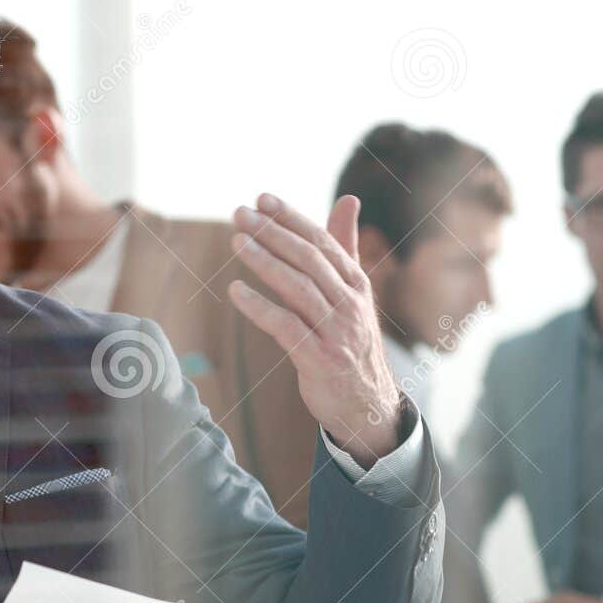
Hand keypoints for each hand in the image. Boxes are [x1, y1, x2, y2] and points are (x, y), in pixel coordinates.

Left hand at [227, 193, 400, 465]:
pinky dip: (260, 307)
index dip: (291, 218)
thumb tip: (348, 199)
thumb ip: (344, 247)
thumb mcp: (352, 293)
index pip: (321, 241)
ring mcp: (336, 331)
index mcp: (356, 283)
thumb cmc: (350, 342)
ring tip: (236, 242)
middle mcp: (349, 303)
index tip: (261, 199)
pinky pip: (286, 327)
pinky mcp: (320, 359)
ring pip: (298, 288)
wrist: (367, 403)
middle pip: (308, 259)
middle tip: (239, 214)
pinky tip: (235, 291)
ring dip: (265, 262)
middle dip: (272, 233)